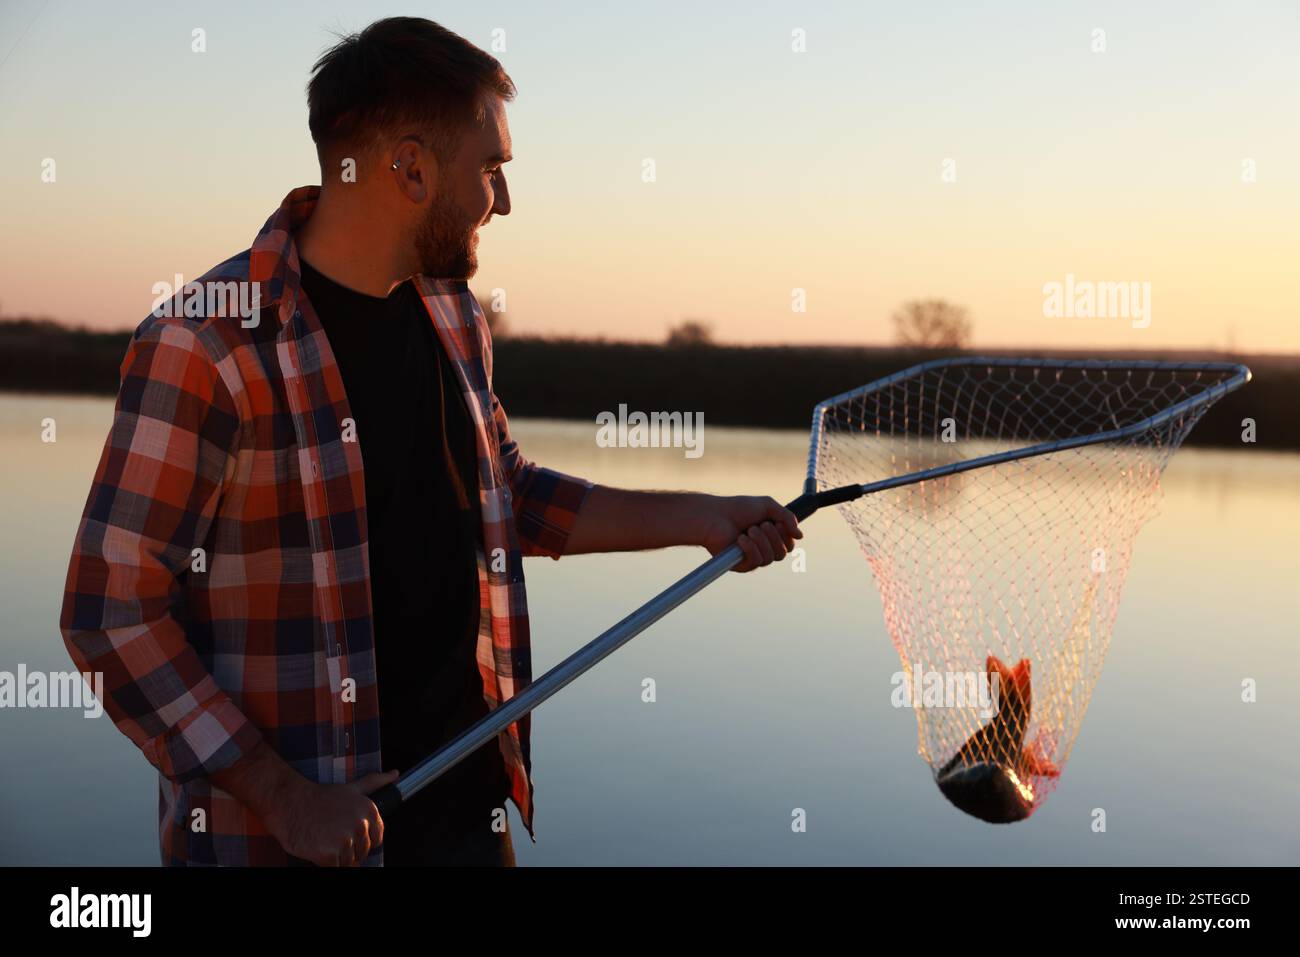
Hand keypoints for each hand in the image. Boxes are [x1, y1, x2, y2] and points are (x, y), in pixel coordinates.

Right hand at [264, 769, 398, 866]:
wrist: (290, 803)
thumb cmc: (319, 797)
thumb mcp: (352, 787)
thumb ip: (376, 782)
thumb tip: (395, 774)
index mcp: (369, 811)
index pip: (376, 839)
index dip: (362, 840)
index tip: (349, 835)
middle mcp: (360, 826)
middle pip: (362, 852)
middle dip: (348, 848)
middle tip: (332, 835)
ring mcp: (344, 841)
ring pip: (348, 862)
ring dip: (337, 856)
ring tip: (324, 839)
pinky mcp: (329, 855)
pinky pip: (334, 868)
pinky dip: (326, 862)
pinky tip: (318, 846)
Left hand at [693, 495, 801, 572]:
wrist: (715, 515)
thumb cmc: (738, 509)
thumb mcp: (768, 506)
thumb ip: (787, 517)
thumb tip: (800, 536)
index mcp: (770, 535)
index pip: (789, 544)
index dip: (787, 535)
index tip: (778, 522)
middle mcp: (763, 548)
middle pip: (782, 553)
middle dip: (774, 537)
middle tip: (761, 524)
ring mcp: (752, 557)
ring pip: (770, 558)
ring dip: (762, 541)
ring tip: (749, 529)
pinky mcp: (740, 564)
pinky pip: (756, 562)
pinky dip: (751, 548)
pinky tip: (741, 539)